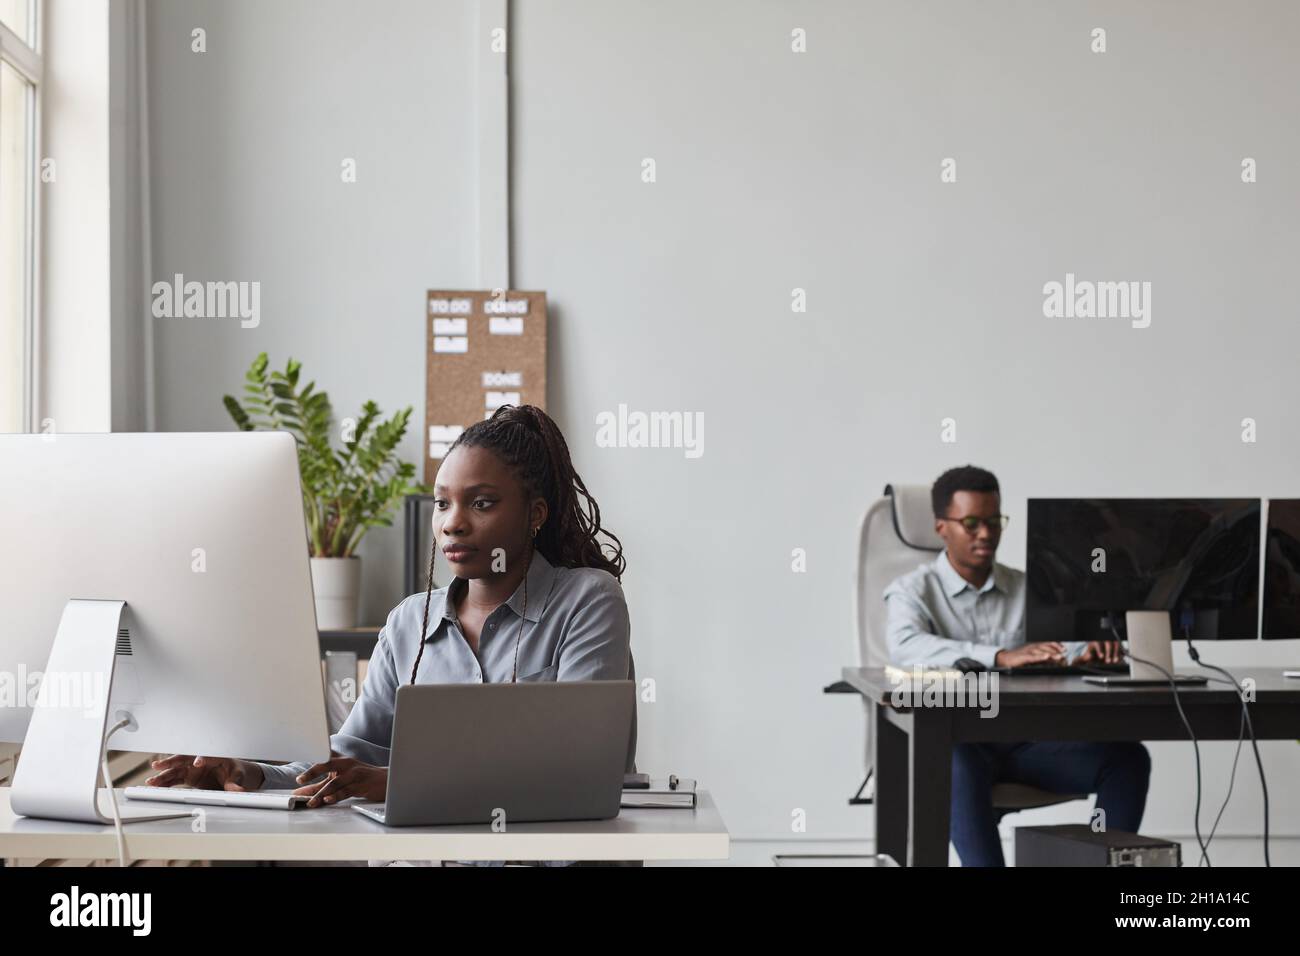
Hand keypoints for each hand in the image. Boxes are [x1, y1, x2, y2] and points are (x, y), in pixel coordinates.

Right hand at [145, 755, 263, 791]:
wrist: (232, 775)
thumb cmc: (235, 771)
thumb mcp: (238, 776)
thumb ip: (236, 783)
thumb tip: (238, 790)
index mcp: (215, 756)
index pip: (207, 755)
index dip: (202, 758)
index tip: (197, 763)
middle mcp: (200, 760)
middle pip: (184, 759)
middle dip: (171, 761)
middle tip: (158, 765)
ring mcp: (192, 768)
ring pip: (175, 770)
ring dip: (163, 775)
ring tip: (151, 782)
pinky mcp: (188, 776)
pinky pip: (174, 779)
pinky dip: (165, 783)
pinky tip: (155, 788)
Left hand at [292, 754, 387, 807]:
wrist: (386, 781)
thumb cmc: (361, 779)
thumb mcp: (340, 779)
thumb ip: (321, 786)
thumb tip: (302, 792)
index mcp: (340, 760)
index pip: (321, 760)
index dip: (309, 765)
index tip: (297, 776)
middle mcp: (347, 764)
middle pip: (327, 765)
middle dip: (312, 772)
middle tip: (299, 780)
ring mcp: (354, 774)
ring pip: (335, 782)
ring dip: (321, 793)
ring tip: (310, 802)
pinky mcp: (361, 785)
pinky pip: (346, 790)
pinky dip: (336, 796)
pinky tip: (327, 800)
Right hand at [995, 643, 1065, 667]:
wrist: (1003, 659)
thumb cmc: (1016, 659)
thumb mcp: (1031, 657)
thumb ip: (1041, 658)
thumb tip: (1052, 660)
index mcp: (1034, 647)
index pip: (1047, 644)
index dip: (1056, 645)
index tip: (1064, 649)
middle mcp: (1031, 647)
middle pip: (1045, 647)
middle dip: (1056, 650)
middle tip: (1064, 653)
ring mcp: (1027, 651)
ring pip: (1040, 651)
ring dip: (1051, 653)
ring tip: (1059, 656)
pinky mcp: (1022, 657)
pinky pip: (1032, 656)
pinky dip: (1040, 656)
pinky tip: (1046, 657)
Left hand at [1074, 640, 1123, 664]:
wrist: (1101, 648)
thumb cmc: (1094, 651)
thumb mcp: (1088, 654)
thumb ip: (1081, 659)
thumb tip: (1073, 663)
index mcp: (1096, 641)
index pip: (1097, 644)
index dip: (1099, 650)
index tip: (1101, 656)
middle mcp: (1104, 640)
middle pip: (1107, 644)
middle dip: (1108, 653)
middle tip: (1108, 661)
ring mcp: (1112, 641)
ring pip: (1115, 644)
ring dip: (1116, 653)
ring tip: (1115, 661)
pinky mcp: (1118, 644)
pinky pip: (1121, 647)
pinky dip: (1121, 653)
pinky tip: (1121, 658)